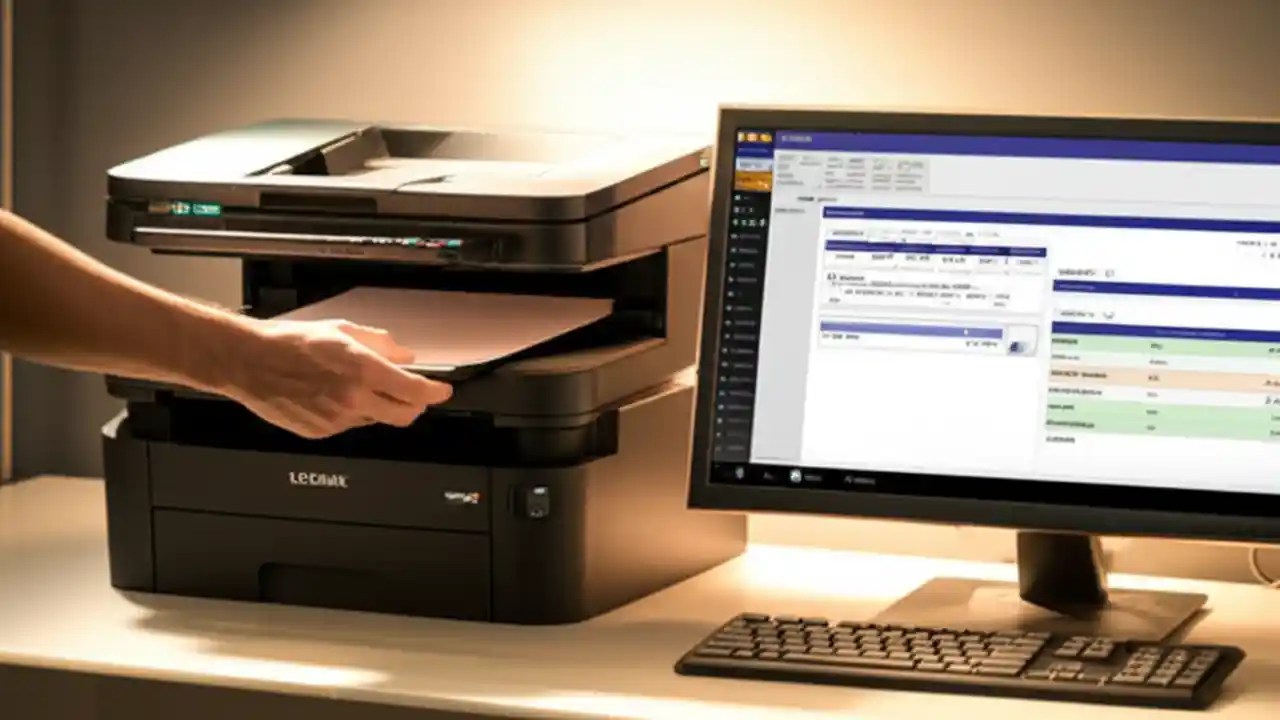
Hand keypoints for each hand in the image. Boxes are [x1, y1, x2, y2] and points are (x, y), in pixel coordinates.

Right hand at [223, 318, 451, 437]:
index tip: (442, 390)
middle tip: (413, 394)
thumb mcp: (342, 331)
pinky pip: (350, 426)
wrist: (251, 361)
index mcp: (361, 370)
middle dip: (415, 406)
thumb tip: (405, 356)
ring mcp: (336, 420)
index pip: (414, 391)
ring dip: (378, 407)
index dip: (434, 392)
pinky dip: (352, 413)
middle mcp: (352, 399)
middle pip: (404, 415)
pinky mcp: (321, 432)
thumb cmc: (291, 342)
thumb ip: (379, 344)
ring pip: (376, 420)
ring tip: (356, 385)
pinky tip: (333, 395)